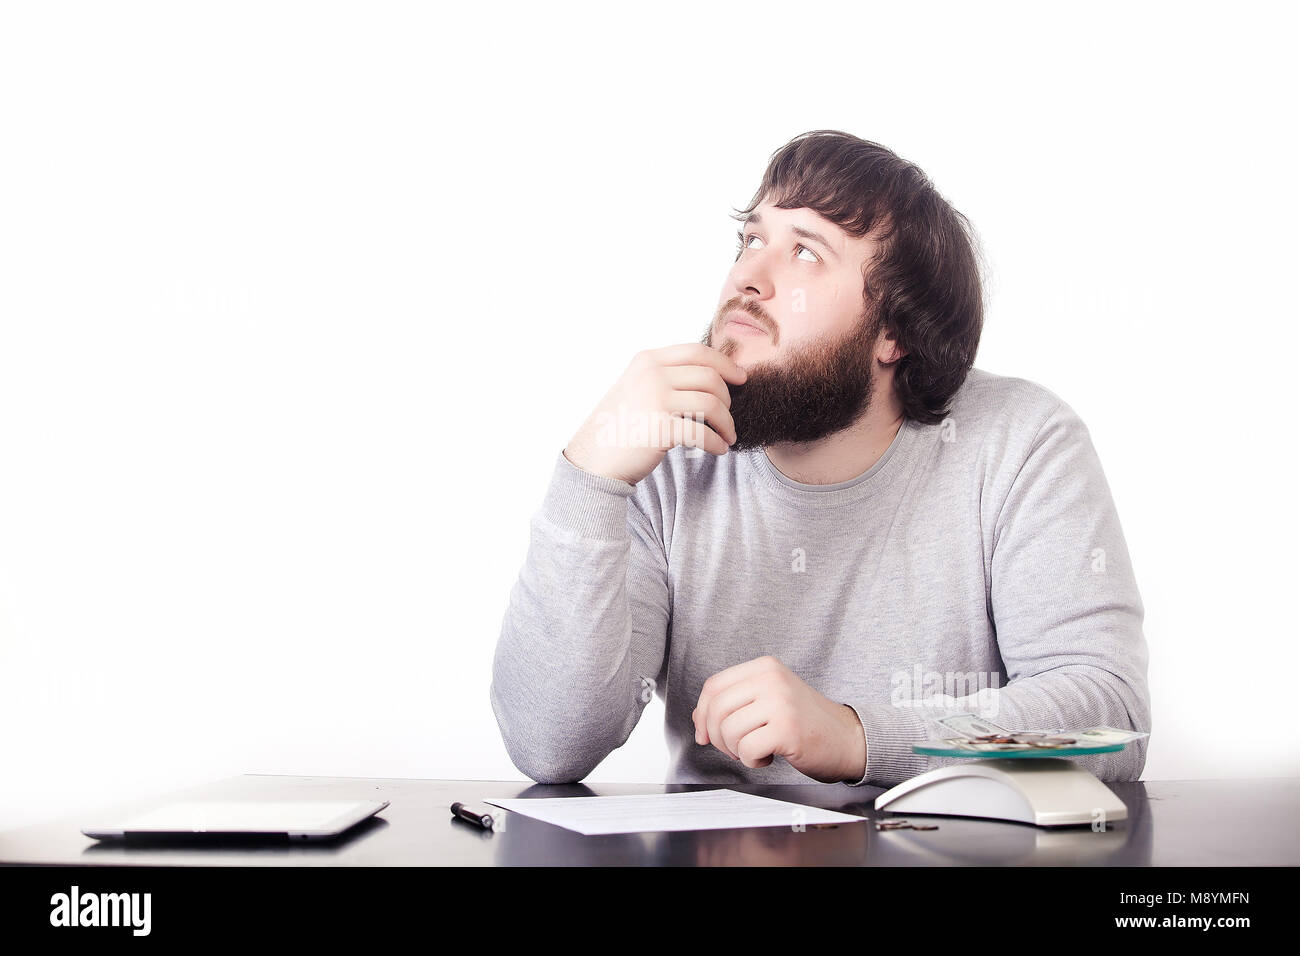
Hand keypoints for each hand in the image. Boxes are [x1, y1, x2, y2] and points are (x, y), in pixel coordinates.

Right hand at [563, 343, 746, 485]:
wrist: (593, 460)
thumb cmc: (620, 426)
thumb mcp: (636, 386)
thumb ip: (665, 375)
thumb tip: (712, 374)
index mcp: (647, 361)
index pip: (697, 352)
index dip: (725, 364)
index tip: (741, 378)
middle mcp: (651, 375)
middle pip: (710, 377)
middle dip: (728, 399)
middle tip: (728, 417)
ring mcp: (655, 400)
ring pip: (712, 404)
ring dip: (727, 424)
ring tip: (728, 437)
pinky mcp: (660, 429)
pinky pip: (704, 433)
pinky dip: (717, 443)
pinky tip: (718, 450)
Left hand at [691, 656, 866, 783]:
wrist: (847, 738)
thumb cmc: (804, 722)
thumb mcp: (768, 699)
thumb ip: (734, 703)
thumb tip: (698, 721)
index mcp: (765, 667)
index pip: (714, 685)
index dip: (702, 713)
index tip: (705, 733)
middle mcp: (772, 679)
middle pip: (717, 708)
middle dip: (717, 737)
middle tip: (734, 748)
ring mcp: (781, 703)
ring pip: (729, 730)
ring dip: (736, 750)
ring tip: (756, 750)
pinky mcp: (788, 729)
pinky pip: (748, 749)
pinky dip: (752, 761)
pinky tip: (768, 757)